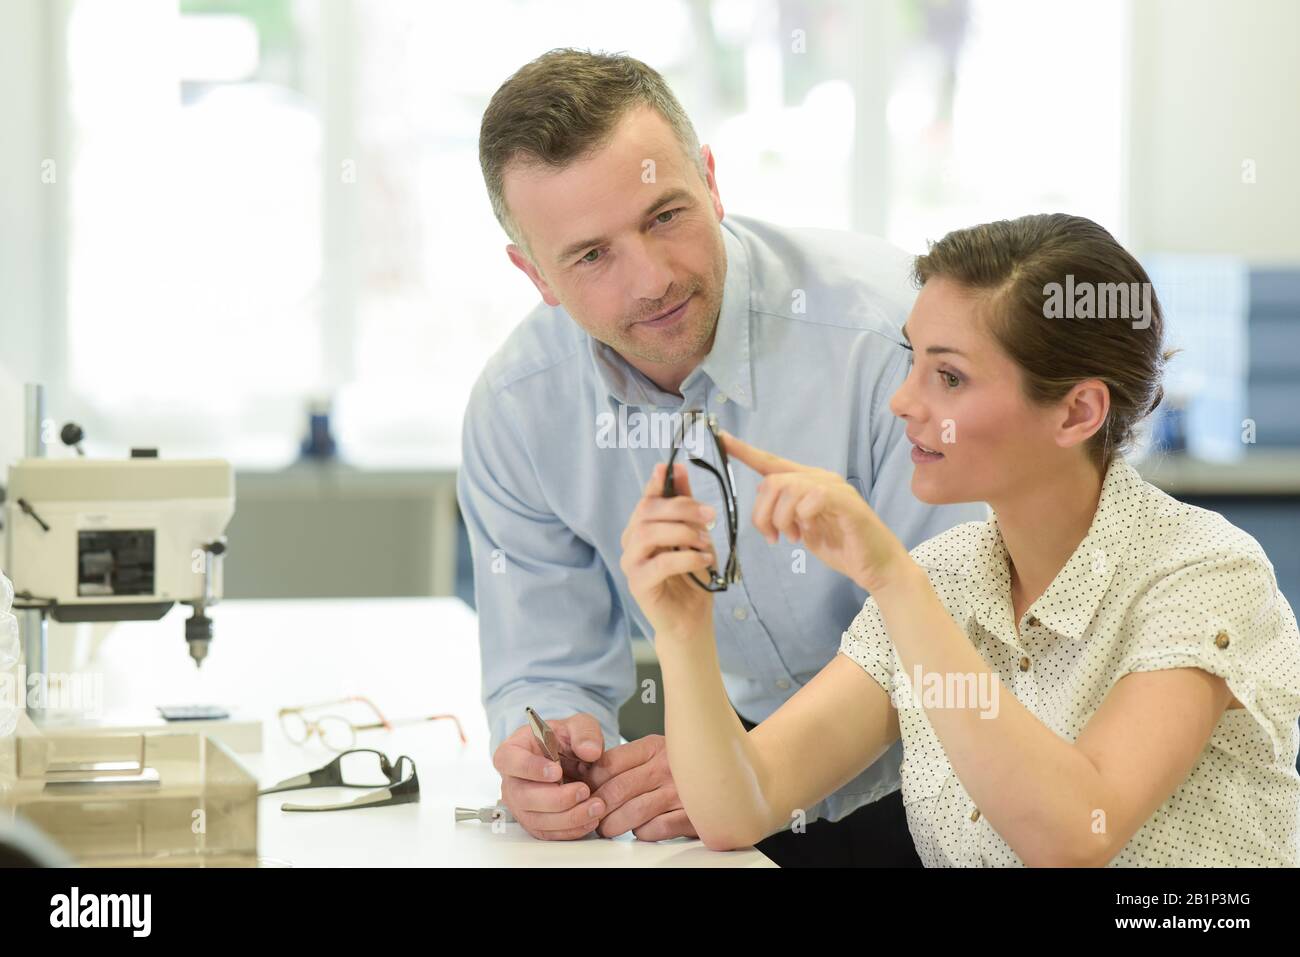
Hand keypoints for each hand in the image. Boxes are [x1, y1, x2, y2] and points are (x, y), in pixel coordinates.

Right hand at [493, 712, 607, 840]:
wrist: (569, 759)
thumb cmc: (564, 740)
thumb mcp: (577, 725)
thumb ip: (585, 733)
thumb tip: (590, 751)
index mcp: (513, 751)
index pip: (509, 760)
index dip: (530, 768)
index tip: (555, 771)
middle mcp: (512, 781)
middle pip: (523, 796)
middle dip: (556, 798)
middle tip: (583, 790)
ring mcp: (521, 805)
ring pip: (536, 820)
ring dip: (568, 818)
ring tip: (595, 807)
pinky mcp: (535, 822)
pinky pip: (548, 833)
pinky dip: (571, 830)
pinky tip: (590, 820)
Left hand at [581, 734, 697, 840]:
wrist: (727, 774)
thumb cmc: (683, 764)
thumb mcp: (658, 750)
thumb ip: (629, 759)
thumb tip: (589, 774)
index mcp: (654, 746)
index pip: (610, 762)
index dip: (591, 780)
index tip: (583, 790)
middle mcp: (667, 767)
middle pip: (618, 789)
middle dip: (598, 806)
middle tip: (590, 814)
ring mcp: (681, 792)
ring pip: (634, 812)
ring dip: (614, 824)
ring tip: (607, 828)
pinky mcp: (692, 816)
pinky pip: (656, 829)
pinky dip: (642, 832)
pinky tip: (640, 829)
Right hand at [619, 462, 717, 637]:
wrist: (691, 618)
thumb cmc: (692, 576)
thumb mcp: (694, 534)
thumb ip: (685, 505)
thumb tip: (679, 468)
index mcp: (642, 527)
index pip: (646, 498)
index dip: (658, 482)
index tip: (675, 467)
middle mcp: (630, 542)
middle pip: (647, 512)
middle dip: (680, 507)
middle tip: (709, 514)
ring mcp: (631, 563)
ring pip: (648, 534)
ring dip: (683, 532)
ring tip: (706, 542)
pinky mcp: (638, 584)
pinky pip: (660, 563)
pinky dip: (686, 557)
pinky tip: (704, 560)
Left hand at [721, 431, 909, 593]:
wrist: (877, 566)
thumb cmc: (842, 546)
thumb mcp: (803, 528)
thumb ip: (784, 512)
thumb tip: (762, 500)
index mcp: (808, 483)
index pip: (772, 462)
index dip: (745, 451)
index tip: (722, 438)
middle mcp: (820, 479)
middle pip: (772, 480)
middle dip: (761, 513)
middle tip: (771, 537)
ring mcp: (835, 488)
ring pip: (787, 488)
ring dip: (780, 519)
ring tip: (791, 538)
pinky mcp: (846, 502)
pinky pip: (811, 498)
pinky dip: (801, 518)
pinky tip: (806, 534)